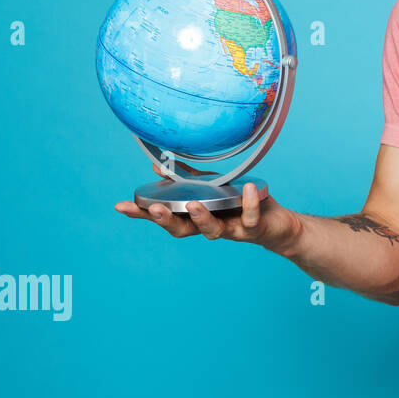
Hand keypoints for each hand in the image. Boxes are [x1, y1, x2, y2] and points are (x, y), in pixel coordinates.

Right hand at [114, 159, 301, 255]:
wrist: (277, 223)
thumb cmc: (239, 204)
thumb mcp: (212, 187)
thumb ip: (186, 179)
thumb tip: (157, 167)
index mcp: (196, 217)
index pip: (165, 217)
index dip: (144, 213)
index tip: (122, 206)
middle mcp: (210, 226)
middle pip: (183, 230)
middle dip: (168, 220)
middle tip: (157, 210)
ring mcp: (231, 229)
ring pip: (213, 231)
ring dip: (202, 218)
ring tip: (194, 205)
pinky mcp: (254, 228)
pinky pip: (249, 217)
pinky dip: (248, 203)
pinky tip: (247, 188)